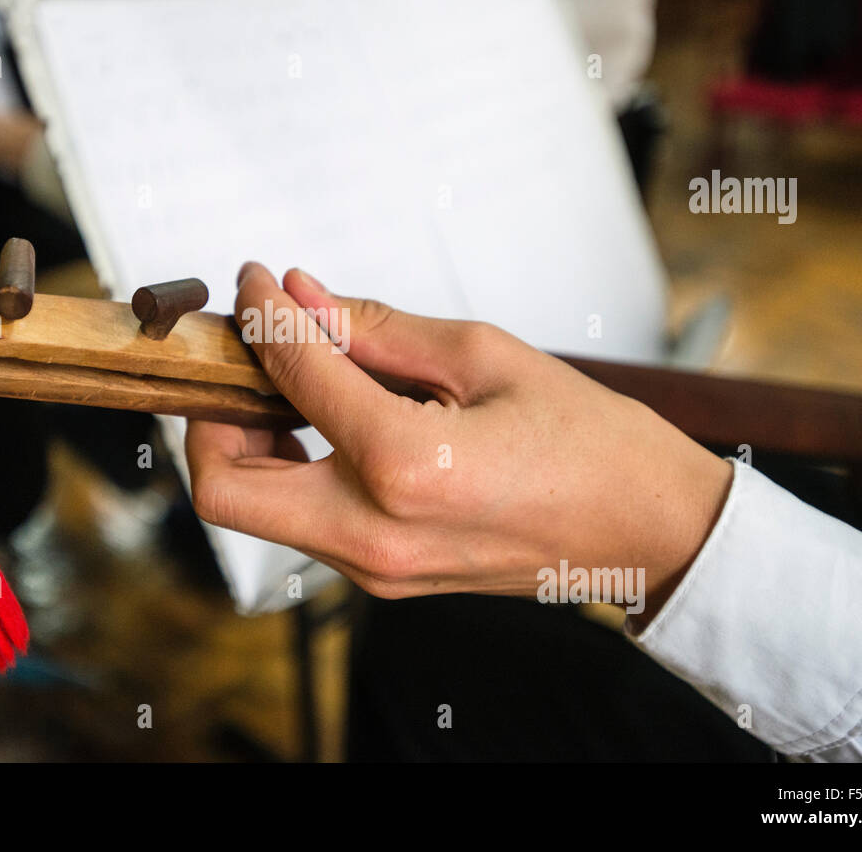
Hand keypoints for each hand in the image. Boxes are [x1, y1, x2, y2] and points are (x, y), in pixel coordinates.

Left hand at [185, 262, 732, 621]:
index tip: (256, 282)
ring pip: (255, 511)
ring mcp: (374, 570)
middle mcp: (374, 536)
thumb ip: (376, 329)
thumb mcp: (486, 357)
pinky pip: (302, 524)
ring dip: (246, 439)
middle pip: (224, 488)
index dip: (263, 314)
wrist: (649, 533)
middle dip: (212, 411)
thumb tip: (301, 297)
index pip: (293, 374)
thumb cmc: (592, 444)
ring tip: (289, 380)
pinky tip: (329, 420)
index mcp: (406, 469)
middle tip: (245, 354)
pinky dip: (290, 466)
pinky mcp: (384, 579)